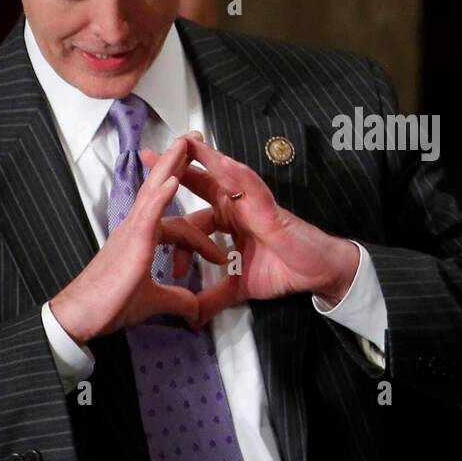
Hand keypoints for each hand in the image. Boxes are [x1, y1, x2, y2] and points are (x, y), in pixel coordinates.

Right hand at [50, 136, 228, 343]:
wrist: (83, 315)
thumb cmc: (111, 305)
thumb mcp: (154, 300)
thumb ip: (176, 300)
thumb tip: (194, 310)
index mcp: (142, 238)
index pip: (178, 227)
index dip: (200, 239)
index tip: (219, 257)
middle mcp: (137, 226)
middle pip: (160, 186)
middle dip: (177, 162)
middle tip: (194, 138)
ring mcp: (133, 229)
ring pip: (154, 189)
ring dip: (171, 164)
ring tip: (187, 142)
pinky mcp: (132, 240)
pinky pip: (149, 211)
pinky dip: (162, 194)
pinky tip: (174, 179)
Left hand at [141, 134, 360, 323]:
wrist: (314, 273)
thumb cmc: (282, 271)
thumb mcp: (237, 288)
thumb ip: (213, 298)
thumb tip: (192, 316)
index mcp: (228, 221)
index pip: (193, 212)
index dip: (171, 215)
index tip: (149, 217)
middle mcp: (237, 206)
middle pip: (201, 181)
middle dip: (174, 167)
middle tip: (147, 155)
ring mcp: (252, 202)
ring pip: (223, 174)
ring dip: (201, 157)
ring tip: (179, 143)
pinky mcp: (267, 204)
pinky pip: (248, 183)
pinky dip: (231, 171)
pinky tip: (216, 159)